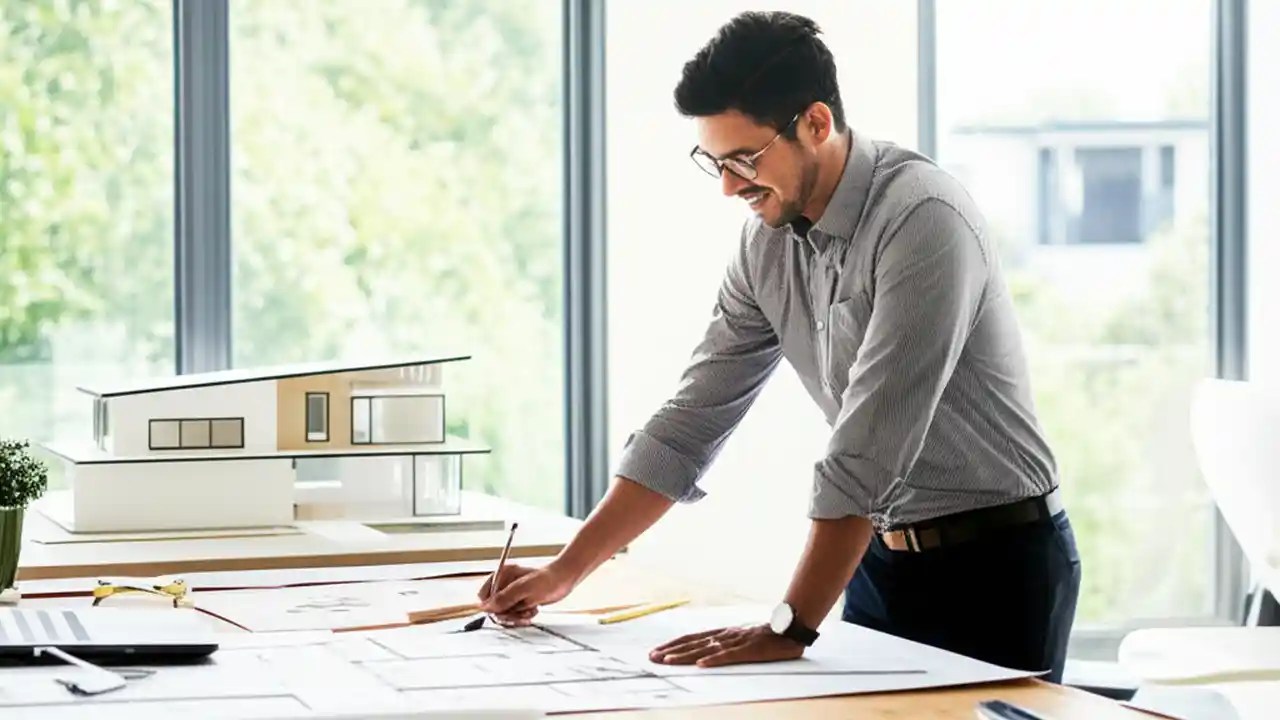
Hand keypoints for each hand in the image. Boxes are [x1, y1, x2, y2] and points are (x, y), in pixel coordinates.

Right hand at [477, 561, 578, 625]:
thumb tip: (485, 607)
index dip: (492, 606)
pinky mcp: (520, 602)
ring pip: (504, 614)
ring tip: (530, 610)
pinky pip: (514, 616)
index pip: (484, 595)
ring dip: (517, 616)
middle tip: (521, 612)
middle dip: (508, 613)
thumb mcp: (523, 589)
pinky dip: (523, 617)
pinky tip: (533, 610)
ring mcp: (512, 594)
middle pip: (494, 608)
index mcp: (501, 575)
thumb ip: (503, 598)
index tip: (503, 610)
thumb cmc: (547, 579)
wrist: (564, 580)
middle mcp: (504, 584)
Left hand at [649, 624, 803, 667]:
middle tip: (653, 657)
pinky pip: (728, 656)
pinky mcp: (747, 650)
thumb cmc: (763, 637)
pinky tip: (701, 665)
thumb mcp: (738, 638)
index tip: (657, 651)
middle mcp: (723, 635)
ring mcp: (735, 642)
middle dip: (671, 651)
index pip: (691, 638)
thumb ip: (722, 643)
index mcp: (720, 633)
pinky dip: (713, 660)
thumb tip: (702, 653)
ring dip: (685, 656)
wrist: (787, 629)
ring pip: (705, 649)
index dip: (673, 644)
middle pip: (693, 643)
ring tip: (668, 661)